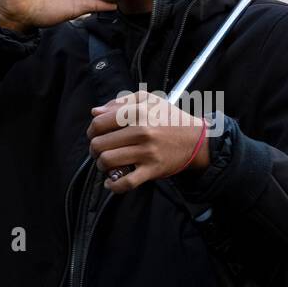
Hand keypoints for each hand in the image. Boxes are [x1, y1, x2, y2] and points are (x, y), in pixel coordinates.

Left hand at [86, 90, 209, 193]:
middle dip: (94, 149)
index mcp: (138, 112)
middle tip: (100, 150)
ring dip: (102, 165)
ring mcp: (147, 152)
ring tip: (106, 163)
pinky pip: (126, 182)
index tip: (95, 135)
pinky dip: (114, 185)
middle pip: (99, 144)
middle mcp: (141, 131)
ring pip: (107, 161)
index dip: (92, 131)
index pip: (99, 123)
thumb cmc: (170, 118)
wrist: (196, 140)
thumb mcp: (149, 100)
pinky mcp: (152, 170)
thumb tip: (95, 112)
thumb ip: (120, 102)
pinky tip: (110, 182)